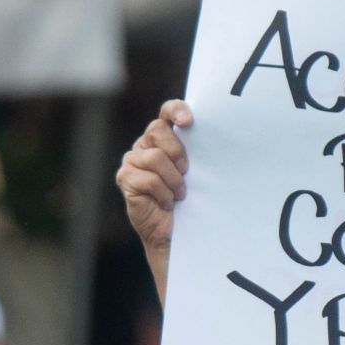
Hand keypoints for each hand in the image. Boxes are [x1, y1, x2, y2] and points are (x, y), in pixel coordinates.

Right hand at [115, 99, 192, 301]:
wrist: (176, 234)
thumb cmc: (190, 201)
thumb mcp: (197, 174)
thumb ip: (197, 153)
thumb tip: (218, 137)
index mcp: (164, 138)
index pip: (167, 112)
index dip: (176, 111)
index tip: (188, 122)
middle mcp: (145, 145)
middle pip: (157, 130)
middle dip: (176, 151)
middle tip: (187, 171)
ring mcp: (132, 161)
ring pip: (154, 157)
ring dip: (173, 180)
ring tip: (179, 195)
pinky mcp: (126, 179)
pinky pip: (147, 179)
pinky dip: (162, 193)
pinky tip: (167, 203)